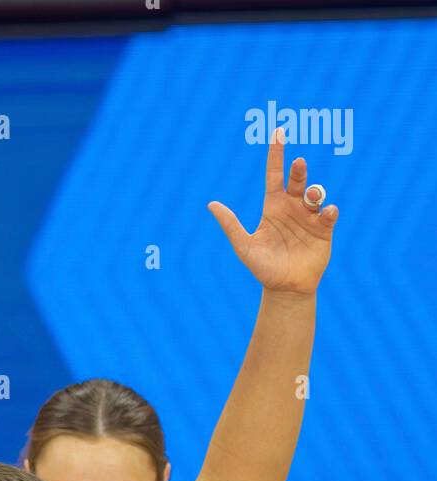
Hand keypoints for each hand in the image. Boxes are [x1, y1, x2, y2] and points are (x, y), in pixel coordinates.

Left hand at [208, 128, 337, 295]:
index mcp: (273, 206)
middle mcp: (292, 207)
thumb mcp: (243, 246)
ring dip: (316, 191)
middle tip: (298, 164)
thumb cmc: (263, 267)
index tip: (278, 131)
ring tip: (313, 196)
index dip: (276, 153)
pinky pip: (329, 215)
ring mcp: (309, 217)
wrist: (284, 288)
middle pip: (297, 180)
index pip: (275, 174)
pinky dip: (329, 211)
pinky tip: (326, 212)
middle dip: (298, 170)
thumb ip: (230, 225)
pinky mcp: (324, 230)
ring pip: (315, 194)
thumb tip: (211, 204)